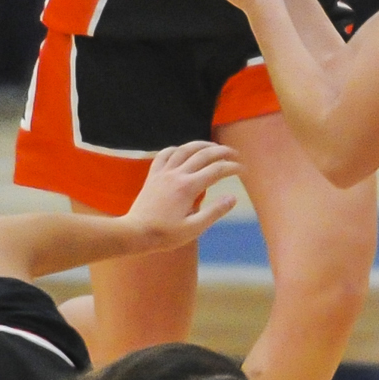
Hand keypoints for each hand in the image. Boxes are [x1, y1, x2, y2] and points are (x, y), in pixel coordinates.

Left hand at [123, 141, 240, 249]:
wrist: (135, 232)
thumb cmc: (165, 235)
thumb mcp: (194, 228)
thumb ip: (215, 212)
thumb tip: (233, 197)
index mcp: (188, 187)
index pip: (216, 171)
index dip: (232, 168)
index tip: (243, 170)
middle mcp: (176, 175)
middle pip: (203, 155)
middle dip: (222, 152)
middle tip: (234, 154)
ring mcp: (163, 173)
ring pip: (184, 149)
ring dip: (201, 145)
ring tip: (213, 147)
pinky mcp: (153, 176)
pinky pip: (164, 154)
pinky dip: (176, 149)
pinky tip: (182, 151)